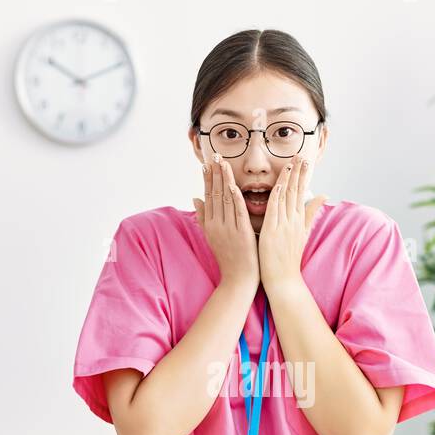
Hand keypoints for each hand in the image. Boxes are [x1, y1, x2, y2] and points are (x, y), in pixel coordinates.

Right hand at [193, 153, 259, 292]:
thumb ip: (203, 217)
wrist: (238, 280)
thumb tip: (193, 198)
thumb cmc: (228, 259)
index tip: (207, 163)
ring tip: (223, 162)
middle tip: (214, 155)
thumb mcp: (211, 237)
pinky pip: (238, 212)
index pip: (207, 196)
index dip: (207, 178)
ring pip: (225, 199)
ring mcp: (228, 229)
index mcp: (209, 224)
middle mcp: (216, 225)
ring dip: (224, 179)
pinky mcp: (241, 233)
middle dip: (214, 173)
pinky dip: (235, 198)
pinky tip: (234, 185)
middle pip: (214, 194)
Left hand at [258, 157, 327, 292]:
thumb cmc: (289, 259)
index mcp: (299, 220)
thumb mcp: (303, 233)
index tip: (304, 159)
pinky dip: (277, 197)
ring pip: (286, 197)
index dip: (303, 174)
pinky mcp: (272, 232)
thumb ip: (311, 213)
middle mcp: (293, 220)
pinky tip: (278, 184)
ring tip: (291, 161)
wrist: (284, 280)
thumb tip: (324, 196)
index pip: (301, 192)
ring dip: (288, 178)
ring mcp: (284, 225)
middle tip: (301, 154)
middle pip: (296, 190)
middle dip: (298, 171)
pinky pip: (275, 211)